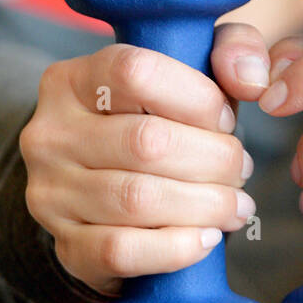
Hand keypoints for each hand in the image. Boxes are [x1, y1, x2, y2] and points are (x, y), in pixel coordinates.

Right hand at [19, 31, 267, 293]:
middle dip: (213, 159)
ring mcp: (51, 193)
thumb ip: (231, 52)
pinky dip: (177, 248)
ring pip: (138, 199)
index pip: (136, 73)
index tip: (225, 122)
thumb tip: (251, 81)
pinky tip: (206, 238)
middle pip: (146, 142)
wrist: (104, 198)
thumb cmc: (158, 124)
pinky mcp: (67, 246)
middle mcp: (51, 133)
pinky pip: (123, 249)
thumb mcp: (191, 72)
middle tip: (240, 170)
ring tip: (235, 205)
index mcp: (73, 80)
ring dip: (205, 205)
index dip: (197, 98)